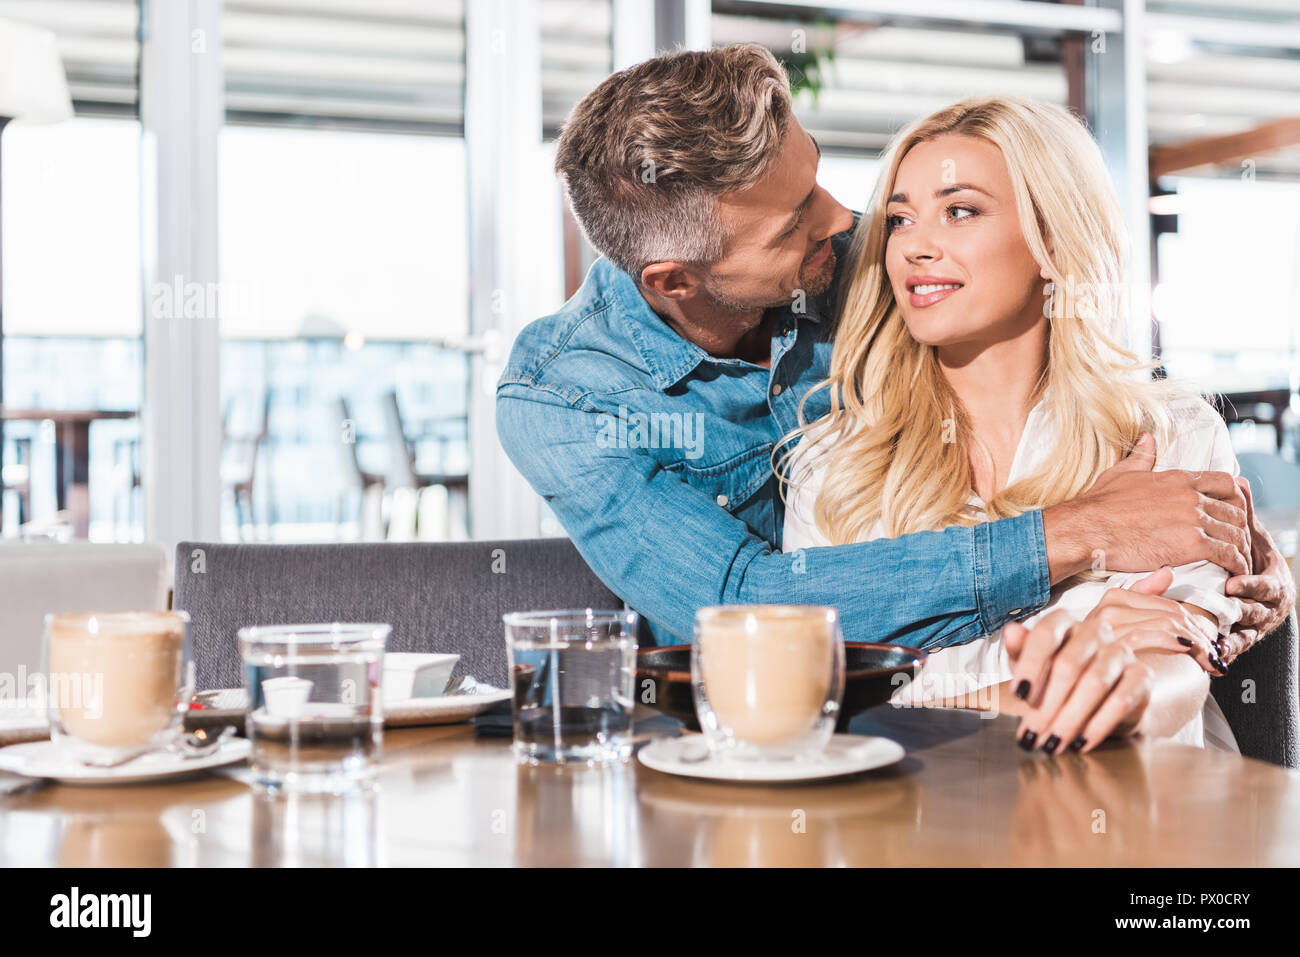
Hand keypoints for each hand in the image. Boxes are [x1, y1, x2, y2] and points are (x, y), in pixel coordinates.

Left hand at [1004, 597, 1173, 754]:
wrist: (1100, 701)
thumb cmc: (1057, 679)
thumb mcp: (1032, 667)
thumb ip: (1019, 650)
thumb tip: (1010, 631)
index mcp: (1065, 622)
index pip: (1046, 634)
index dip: (1030, 664)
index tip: (1018, 694)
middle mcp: (1095, 631)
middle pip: (1069, 664)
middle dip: (1046, 704)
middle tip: (1031, 733)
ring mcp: (1120, 652)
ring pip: (1095, 683)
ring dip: (1069, 718)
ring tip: (1052, 743)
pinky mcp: (1141, 676)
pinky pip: (1121, 700)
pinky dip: (1098, 725)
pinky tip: (1080, 743)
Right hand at [1041, 433, 1249, 582]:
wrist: (1086, 529)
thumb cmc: (1098, 505)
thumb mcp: (1122, 473)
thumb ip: (1141, 457)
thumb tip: (1147, 438)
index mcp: (1178, 479)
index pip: (1227, 483)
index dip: (1235, 500)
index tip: (1231, 515)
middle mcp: (1191, 496)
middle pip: (1236, 511)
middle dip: (1240, 529)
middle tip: (1236, 544)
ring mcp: (1193, 519)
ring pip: (1236, 533)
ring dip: (1240, 550)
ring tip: (1237, 563)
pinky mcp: (1191, 544)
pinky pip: (1228, 554)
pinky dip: (1236, 565)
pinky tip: (1232, 572)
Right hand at [1099, 567, 1224, 675]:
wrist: (1072, 682)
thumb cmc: (1096, 657)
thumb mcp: (1119, 621)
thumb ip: (1143, 595)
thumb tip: (1168, 572)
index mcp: (1114, 599)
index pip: (1171, 606)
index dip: (1196, 625)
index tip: (1211, 645)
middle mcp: (1109, 610)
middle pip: (1173, 616)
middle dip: (1202, 638)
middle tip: (1216, 659)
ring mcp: (1108, 627)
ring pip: (1168, 626)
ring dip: (1197, 646)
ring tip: (1209, 664)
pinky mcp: (1110, 644)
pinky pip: (1152, 639)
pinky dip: (1180, 648)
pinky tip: (1194, 663)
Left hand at [1223, 476, 1295, 661]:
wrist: (1266, 594)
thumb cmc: (1255, 561)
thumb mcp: (1254, 540)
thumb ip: (1245, 517)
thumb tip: (1237, 480)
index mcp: (1272, 582)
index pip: (1264, 585)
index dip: (1251, 586)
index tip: (1233, 585)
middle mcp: (1267, 607)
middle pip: (1257, 612)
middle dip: (1242, 613)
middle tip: (1222, 615)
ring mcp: (1256, 626)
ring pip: (1246, 634)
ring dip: (1232, 639)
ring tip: (1216, 645)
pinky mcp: (1243, 640)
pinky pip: (1234, 648)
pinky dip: (1226, 652)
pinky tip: (1215, 657)